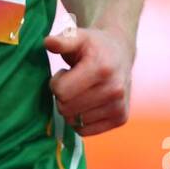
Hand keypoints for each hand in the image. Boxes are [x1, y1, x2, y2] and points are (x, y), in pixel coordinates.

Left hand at [43, 19, 133, 136]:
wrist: (120, 52)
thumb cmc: (93, 46)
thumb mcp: (78, 37)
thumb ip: (62, 40)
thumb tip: (48, 42)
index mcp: (101, 69)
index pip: (61, 92)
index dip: (56, 82)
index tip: (65, 73)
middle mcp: (114, 89)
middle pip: (66, 108)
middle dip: (63, 96)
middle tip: (73, 82)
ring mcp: (119, 106)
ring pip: (75, 121)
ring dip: (72, 107)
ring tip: (83, 90)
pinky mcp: (121, 118)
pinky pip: (85, 131)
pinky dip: (80, 120)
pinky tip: (88, 103)